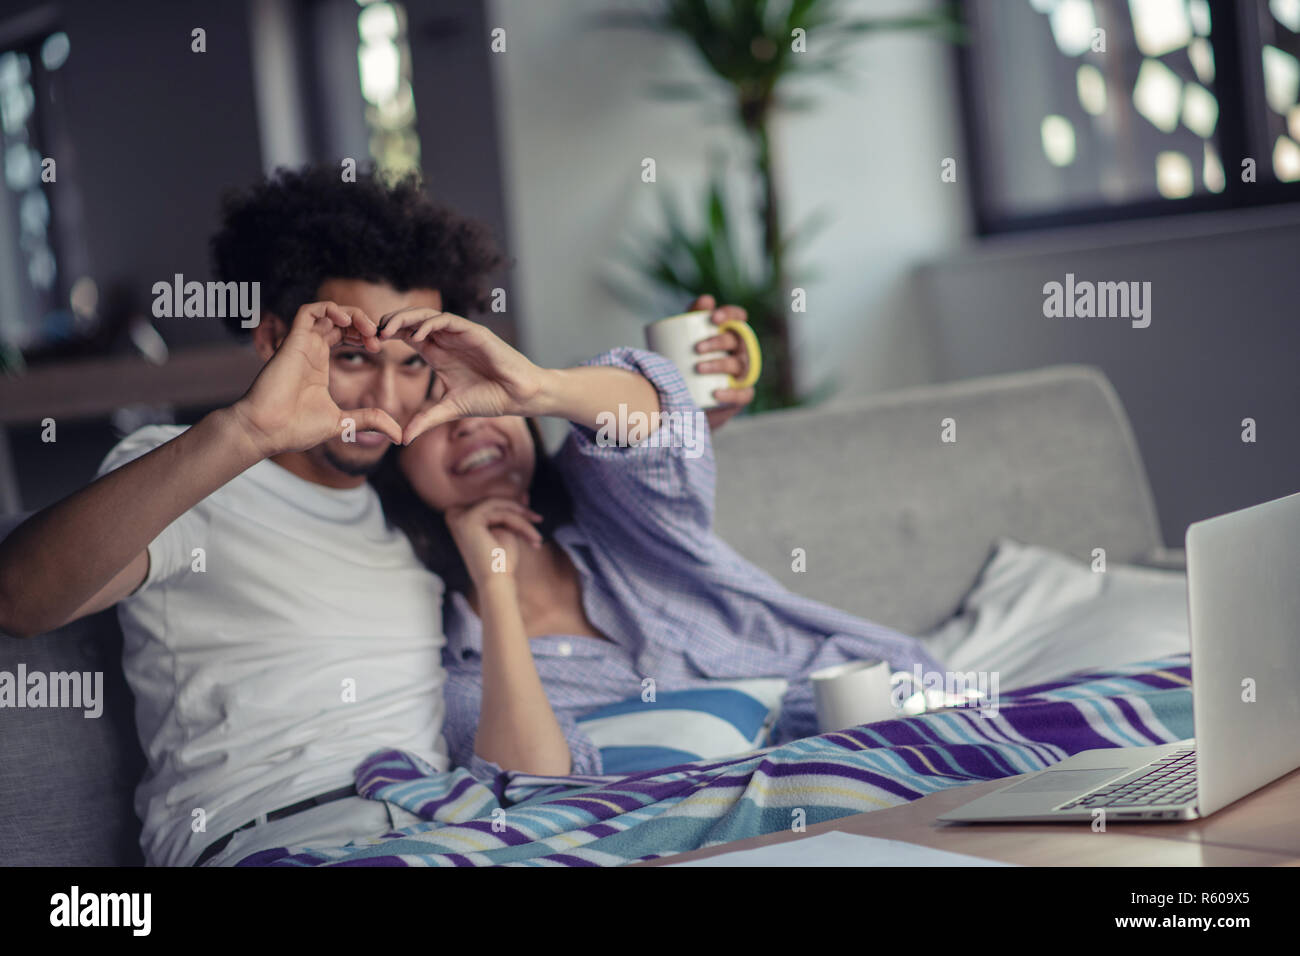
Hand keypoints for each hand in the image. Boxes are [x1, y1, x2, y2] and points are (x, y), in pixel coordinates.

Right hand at [231, 301, 399, 456]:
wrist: (266, 431)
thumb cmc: (295, 429)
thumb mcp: (343, 422)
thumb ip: (370, 420)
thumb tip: (399, 434)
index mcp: (319, 363)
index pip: (343, 334)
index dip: (363, 334)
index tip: (378, 348)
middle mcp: (310, 349)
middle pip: (338, 319)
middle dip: (362, 323)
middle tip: (378, 338)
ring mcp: (301, 344)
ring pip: (326, 311)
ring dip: (351, 314)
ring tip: (369, 330)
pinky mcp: (292, 342)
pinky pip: (308, 311)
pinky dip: (329, 308)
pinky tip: (347, 322)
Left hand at [376, 307, 547, 443]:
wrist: (519, 396)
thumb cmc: (490, 398)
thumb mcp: (449, 409)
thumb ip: (426, 420)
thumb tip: (402, 439)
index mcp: (438, 352)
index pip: (408, 335)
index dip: (388, 335)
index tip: (369, 345)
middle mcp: (447, 339)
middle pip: (413, 321)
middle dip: (390, 323)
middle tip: (370, 334)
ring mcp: (460, 334)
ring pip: (427, 315)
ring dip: (405, 319)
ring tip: (387, 330)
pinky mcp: (475, 332)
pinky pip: (448, 321)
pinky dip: (431, 324)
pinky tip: (417, 335)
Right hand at [444, 496, 543, 586]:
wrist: (496, 582)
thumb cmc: (501, 561)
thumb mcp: (509, 530)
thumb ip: (513, 511)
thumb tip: (525, 493)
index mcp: (460, 517)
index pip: (491, 503)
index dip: (512, 505)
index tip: (532, 515)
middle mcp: (454, 515)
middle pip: (495, 502)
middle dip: (519, 510)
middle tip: (538, 519)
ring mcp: (459, 517)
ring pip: (500, 506)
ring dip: (522, 518)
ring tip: (536, 534)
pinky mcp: (469, 520)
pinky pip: (500, 512)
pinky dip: (519, 522)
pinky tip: (531, 536)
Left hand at [686, 294, 755, 429]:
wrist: (686, 401)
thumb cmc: (687, 364)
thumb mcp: (685, 341)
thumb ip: (691, 318)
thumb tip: (705, 299)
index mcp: (729, 334)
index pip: (737, 317)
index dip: (730, 314)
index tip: (713, 318)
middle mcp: (740, 351)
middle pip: (737, 340)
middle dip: (719, 342)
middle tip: (697, 348)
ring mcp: (743, 374)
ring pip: (739, 365)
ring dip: (720, 365)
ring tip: (699, 368)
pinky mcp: (741, 396)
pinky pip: (743, 394)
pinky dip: (730, 394)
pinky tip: (716, 393)